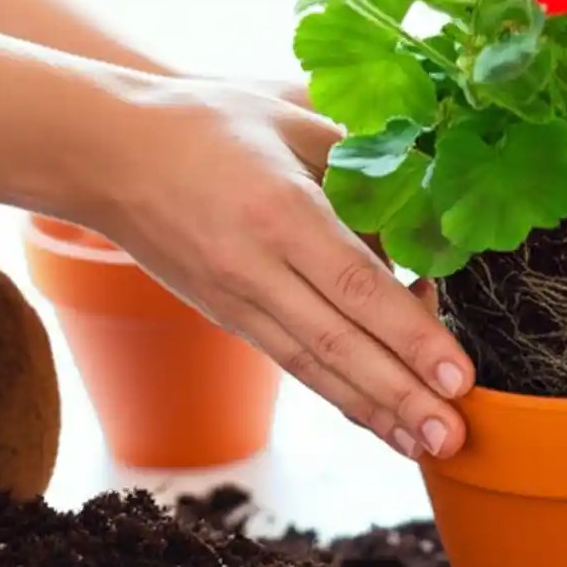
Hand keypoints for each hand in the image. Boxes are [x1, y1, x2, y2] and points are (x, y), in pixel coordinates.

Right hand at [75, 77, 472, 459]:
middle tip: (456, 435)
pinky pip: (296, 363)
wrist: (106, 155)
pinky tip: (384, 423)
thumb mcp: (290, 119)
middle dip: (404, 395)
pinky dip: (343, 396)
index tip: (460, 375)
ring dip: (378, 413)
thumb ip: (361, 164)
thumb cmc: (209, 125)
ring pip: (317, 367)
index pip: (356, 285)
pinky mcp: (232, 318)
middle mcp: (257, 268)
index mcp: (280, 211)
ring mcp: (239, 301)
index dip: (411, 335)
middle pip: (340, 343)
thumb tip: (429, 208)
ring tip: (431, 447)